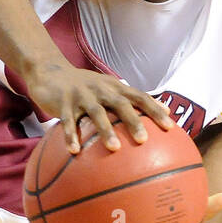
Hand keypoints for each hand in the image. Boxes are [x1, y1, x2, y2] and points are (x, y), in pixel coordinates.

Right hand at [25, 61, 173, 153]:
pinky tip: (74, 151)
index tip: (170, 126)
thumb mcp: (109, 88)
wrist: (51, 71)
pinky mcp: (63, 102)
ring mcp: (82, 94)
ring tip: (114, 149)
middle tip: (144, 140)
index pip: (140, 96)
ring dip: (105, 130)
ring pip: (96, 113)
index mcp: (115, 86)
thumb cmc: (86, 86)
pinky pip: (67, 121)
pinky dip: (70, 136)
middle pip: (121, 104)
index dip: (155, 110)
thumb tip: (162, 111)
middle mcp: (101, 89)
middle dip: (134, 121)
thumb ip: (131, 99)